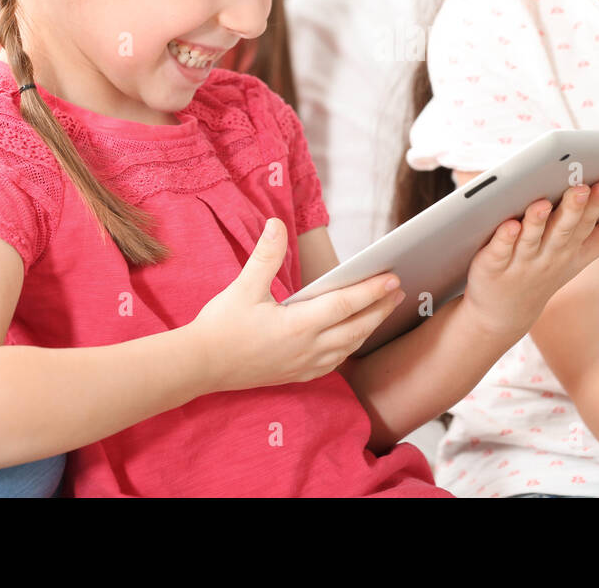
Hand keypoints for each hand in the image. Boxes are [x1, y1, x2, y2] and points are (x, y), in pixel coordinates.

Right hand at [187, 218, 404, 392]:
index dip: (372, 291)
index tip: (393, 278)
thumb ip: (265, 255)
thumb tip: (277, 224)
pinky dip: (350, 347)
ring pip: (349, 347)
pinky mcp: (296, 375)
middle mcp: (307, 349)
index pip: (346, 305)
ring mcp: (304, 365)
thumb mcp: (243, 286)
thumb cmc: (220, 326)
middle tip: (399, 290)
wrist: (199, 366)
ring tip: (383, 309)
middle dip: (381, 308)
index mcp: (298, 325)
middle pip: (357, 328)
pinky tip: (352, 337)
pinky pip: (334, 362)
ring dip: (369, 328)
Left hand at [460, 181, 598, 338]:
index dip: (597, 205)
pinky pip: (500, 251)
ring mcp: (520, 262)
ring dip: (538, 221)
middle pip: (562, 230)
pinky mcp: (492, 266)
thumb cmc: (543, 273)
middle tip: (581, 188)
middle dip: (573, 209)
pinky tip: (508, 224)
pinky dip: (504, 239)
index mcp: (569, 249)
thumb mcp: (577, 258)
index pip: (586, 224)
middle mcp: (548, 255)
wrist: (504, 313)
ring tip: (543, 203)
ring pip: (531, 238)